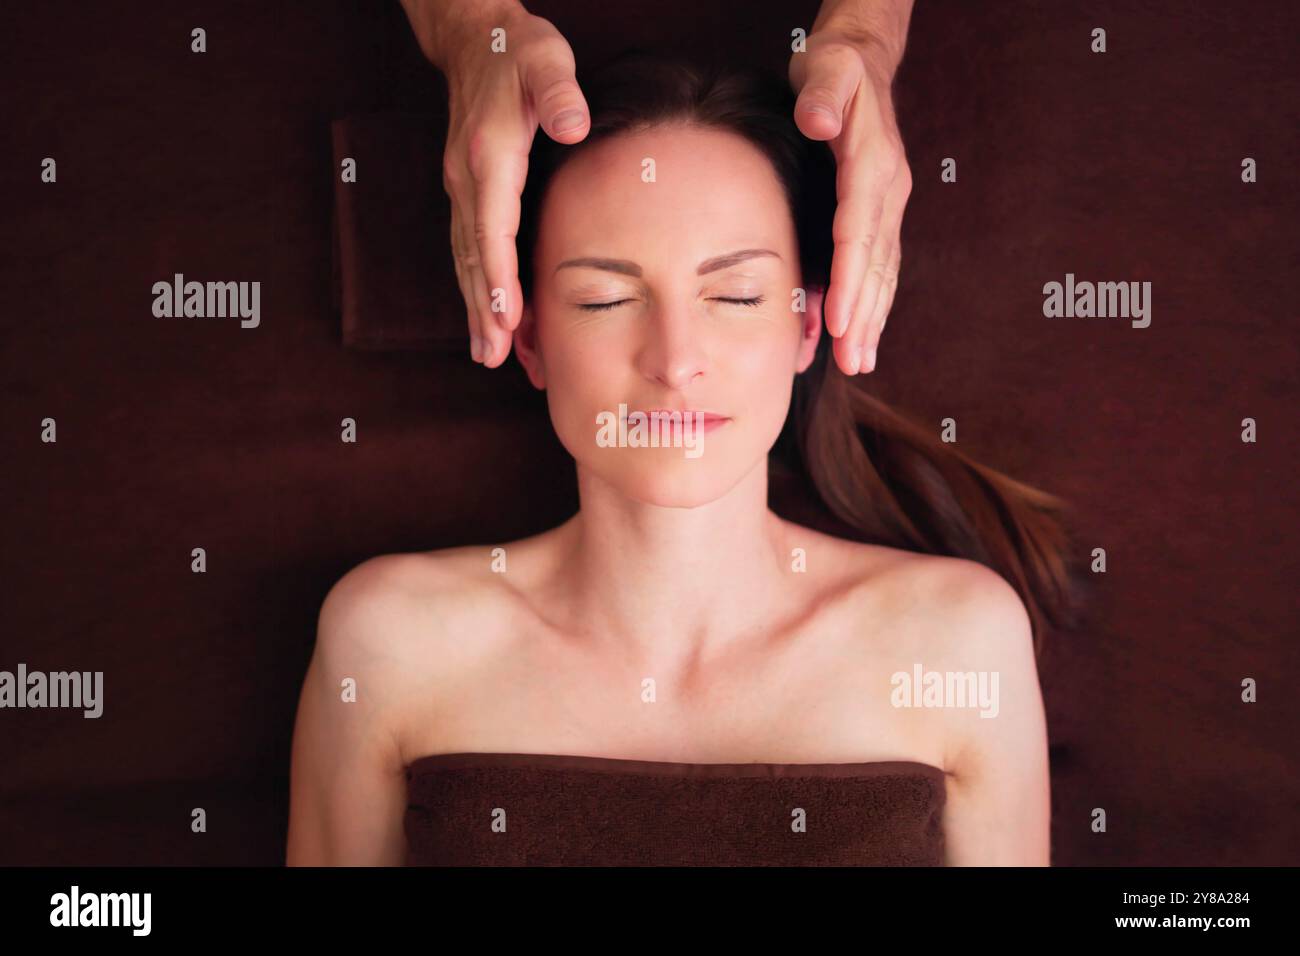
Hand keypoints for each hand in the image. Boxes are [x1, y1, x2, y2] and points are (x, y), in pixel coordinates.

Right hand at [405, 1, 589, 366]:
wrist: (475, 39)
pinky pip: (469, 250)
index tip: (507, 318)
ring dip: (476, 308)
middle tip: (494, 357)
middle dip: (483, 310)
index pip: (491, 228)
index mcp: (489, 155)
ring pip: (466, 260)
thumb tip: (574, 124)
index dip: (499, 277)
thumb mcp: (544, 58)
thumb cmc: (517, 52)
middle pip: (473, 257)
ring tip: (488, 354)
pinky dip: (478, 288)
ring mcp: (461, 188)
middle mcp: (466, 178)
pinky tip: (489, 318)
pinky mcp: (465, 192)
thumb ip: (559, 91)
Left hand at [789, 28, 911, 374]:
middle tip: (850, 361)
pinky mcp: (880, 212)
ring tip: (858, 362)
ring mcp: (887, 204)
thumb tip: (819, 120)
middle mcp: (887, 191)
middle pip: (876, 264)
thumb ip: (821, 93)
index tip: (837, 319)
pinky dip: (871, 302)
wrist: (860, 60)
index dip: (848, 278)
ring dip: (871, 319)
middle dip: (863, 316)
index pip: (858, 232)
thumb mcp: (826, 67)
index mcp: (871, 164)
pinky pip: (879, 265)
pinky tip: (861, 334)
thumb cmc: (835, 65)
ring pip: (882, 271)